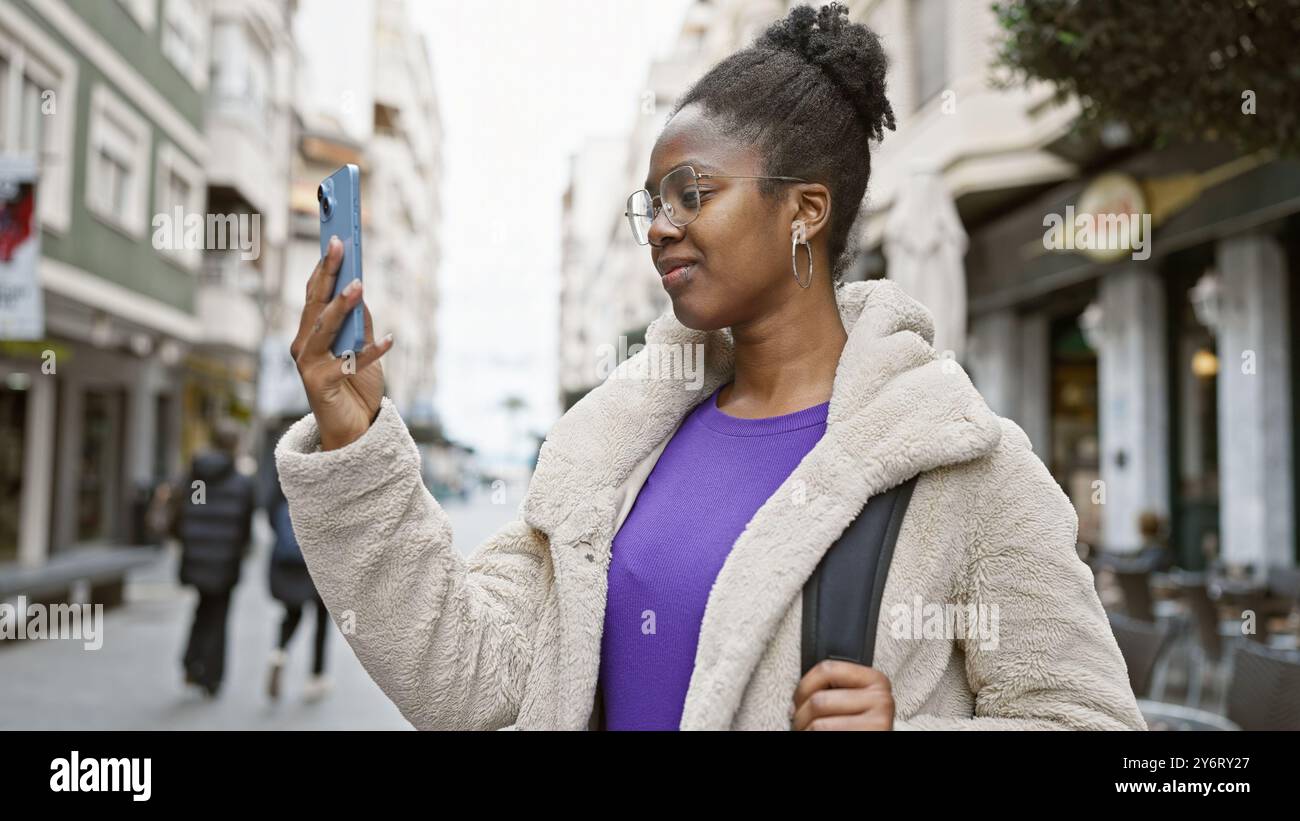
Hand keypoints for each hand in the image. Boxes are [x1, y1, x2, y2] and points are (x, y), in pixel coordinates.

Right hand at [290, 236, 393, 450]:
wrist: (355, 431)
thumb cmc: (357, 388)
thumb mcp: (362, 350)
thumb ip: (359, 324)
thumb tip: (361, 292)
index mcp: (310, 334)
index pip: (314, 294)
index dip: (324, 267)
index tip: (336, 239)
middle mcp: (303, 346)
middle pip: (315, 304)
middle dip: (327, 273)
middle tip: (339, 245)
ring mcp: (309, 365)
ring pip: (324, 328)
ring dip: (341, 307)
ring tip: (358, 286)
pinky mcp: (321, 385)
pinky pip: (350, 363)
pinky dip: (371, 352)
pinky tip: (389, 340)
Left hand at [792, 659, 894, 729]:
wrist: (876, 754)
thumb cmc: (858, 727)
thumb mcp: (853, 702)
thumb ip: (836, 689)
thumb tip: (799, 694)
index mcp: (875, 680)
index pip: (827, 669)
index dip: (804, 687)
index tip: (798, 701)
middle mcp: (881, 698)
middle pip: (819, 700)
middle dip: (801, 715)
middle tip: (800, 723)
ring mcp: (878, 720)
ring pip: (819, 724)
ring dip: (806, 730)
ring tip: (809, 731)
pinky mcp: (873, 735)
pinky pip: (825, 733)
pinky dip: (813, 737)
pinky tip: (820, 737)